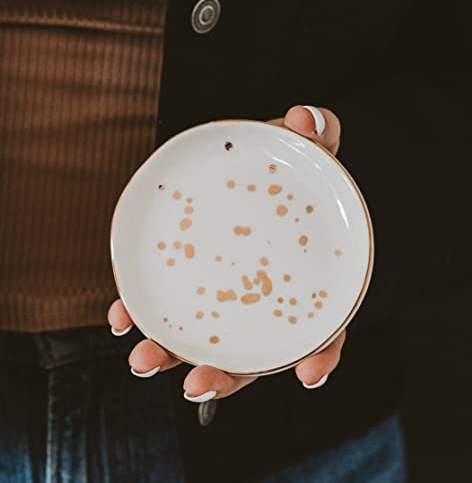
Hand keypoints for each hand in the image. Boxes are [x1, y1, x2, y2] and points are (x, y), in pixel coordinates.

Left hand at [108, 105, 344, 400]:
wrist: (247, 166)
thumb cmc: (285, 168)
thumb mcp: (308, 148)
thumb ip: (319, 134)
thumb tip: (307, 117)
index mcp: (305, 283)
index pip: (322, 328)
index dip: (320, 355)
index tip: (308, 373)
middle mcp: (263, 301)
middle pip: (253, 353)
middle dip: (225, 375)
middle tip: (197, 382)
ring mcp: (224, 298)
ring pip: (203, 343)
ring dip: (172, 357)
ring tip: (143, 359)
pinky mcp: (188, 282)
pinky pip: (166, 308)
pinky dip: (142, 316)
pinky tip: (120, 315)